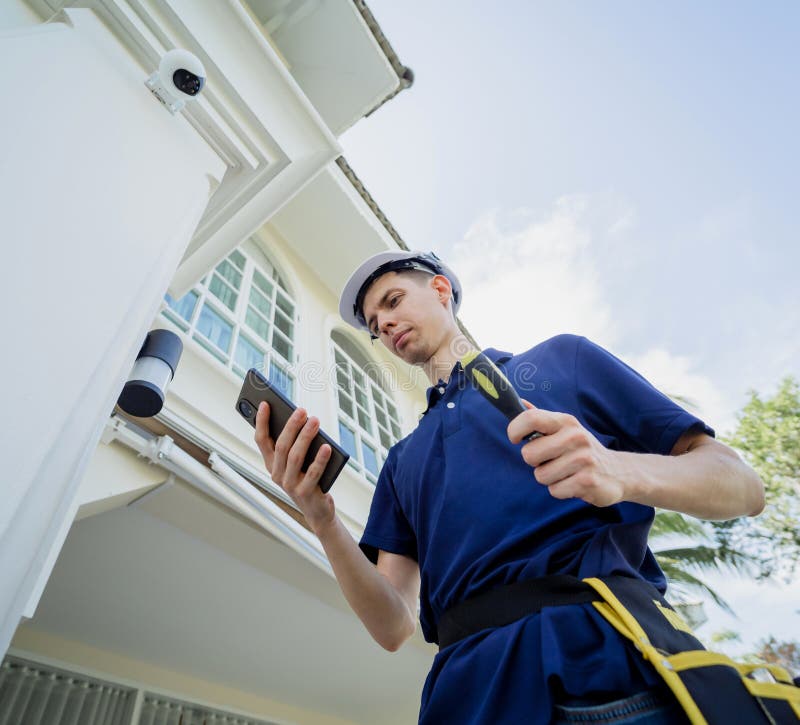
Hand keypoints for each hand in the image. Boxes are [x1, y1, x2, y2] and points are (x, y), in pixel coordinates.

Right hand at [254, 401, 334, 533]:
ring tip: (315, 421)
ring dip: (306, 437)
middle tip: (301, 410)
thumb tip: (302, 420)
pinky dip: (320, 459)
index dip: (261, 422)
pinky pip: (313, 473)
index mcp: (272, 464)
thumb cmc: (306, 478)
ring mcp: (290, 485)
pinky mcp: (306, 493)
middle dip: (291, 426)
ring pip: (295, 457)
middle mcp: (277, 474)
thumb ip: (295, 444)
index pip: (262, 440)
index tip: (265, 404)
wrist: (317, 510)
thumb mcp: (297, 462)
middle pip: (281, 446)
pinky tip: (327, 447)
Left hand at [507, 400, 625, 506]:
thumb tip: (520, 402)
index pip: (531, 418)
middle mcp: (575, 437)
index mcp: (566, 422)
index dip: (515, 429)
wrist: (617, 472)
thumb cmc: (581, 450)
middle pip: (529, 454)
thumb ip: (541, 418)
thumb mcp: (565, 429)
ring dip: (548, 478)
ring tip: (565, 472)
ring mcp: (583, 459)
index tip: (514, 438)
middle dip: (534, 461)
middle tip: (550, 460)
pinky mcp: (588, 481)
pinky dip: (560, 490)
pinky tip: (573, 482)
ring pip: (540, 475)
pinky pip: (554, 490)